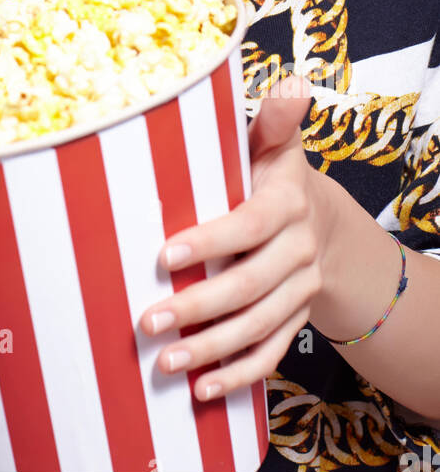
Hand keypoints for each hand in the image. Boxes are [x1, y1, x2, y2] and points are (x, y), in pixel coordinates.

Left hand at [138, 75, 332, 401]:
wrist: (324, 226)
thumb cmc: (276, 176)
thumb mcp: (277, 144)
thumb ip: (276, 119)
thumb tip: (292, 82)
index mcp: (287, 205)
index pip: (248, 226)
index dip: (209, 242)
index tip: (163, 255)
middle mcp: (299, 252)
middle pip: (249, 287)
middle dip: (197, 307)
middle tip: (147, 321)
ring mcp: (299, 292)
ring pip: (257, 327)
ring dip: (210, 349)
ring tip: (164, 362)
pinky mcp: (294, 321)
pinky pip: (270, 355)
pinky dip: (237, 375)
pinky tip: (200, 389)